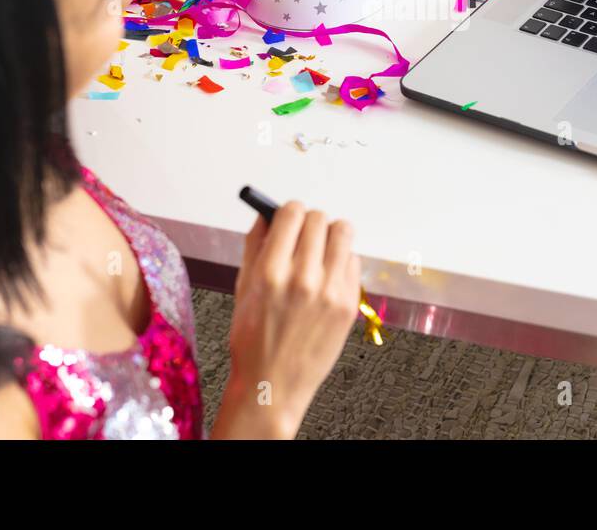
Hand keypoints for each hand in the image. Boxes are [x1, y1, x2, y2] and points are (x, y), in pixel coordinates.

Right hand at [211, 203, 360, 438]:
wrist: (272, 385)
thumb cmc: (253, 340)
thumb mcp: (243, 289)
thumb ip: (254, 246)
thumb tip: (266, 214)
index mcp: (270, 272)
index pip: (291, 213)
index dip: (288, 211)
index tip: (288, 217)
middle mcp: (303, 279)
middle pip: (319, 218)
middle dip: (309, 223)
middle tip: (303, 237)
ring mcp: (329, 292)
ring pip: (343, 232)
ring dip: (330, 236)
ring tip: (320, 253)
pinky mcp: (348, 305)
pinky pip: (353, 261)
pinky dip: (341, 263)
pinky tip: (327, 278)